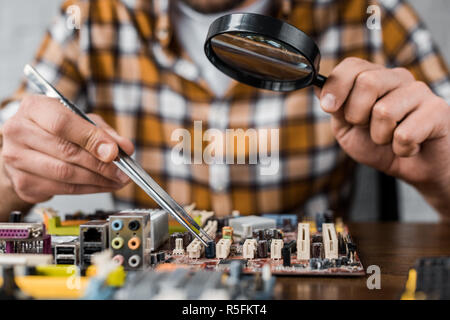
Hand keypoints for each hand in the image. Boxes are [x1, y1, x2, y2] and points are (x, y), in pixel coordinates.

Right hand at [1, 94, 134, 202]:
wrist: (25, 148)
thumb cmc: (54, 130)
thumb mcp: (80, 120)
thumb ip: (103, 131)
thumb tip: (125, 147)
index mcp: (34, 108)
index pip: (63, 123)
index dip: (91, 139)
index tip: (114, 152)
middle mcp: (19, 131)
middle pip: (66, 151)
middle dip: (101, 164)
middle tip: (123, 171)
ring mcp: (16, 159)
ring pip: (66, 174)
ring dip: (98, 180)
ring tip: (118, 180)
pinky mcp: (23, 182)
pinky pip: (63, 189)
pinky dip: (89, 189)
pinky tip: (103, 185)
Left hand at [318, 58, 449, 213]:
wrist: (415, 168)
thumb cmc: (381, 146)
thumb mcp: (347, 128)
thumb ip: (335, 108)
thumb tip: (318, 86)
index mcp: (374, 79)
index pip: (352, 65)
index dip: (336, 86)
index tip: (329, 107)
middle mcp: (398, 79)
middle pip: (367, 81)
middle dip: (356, 115)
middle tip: (367, 128)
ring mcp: (420, 92)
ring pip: (384, 111)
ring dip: (380, 137)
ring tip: (390, 139)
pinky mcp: (438, 111)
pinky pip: (405, 134)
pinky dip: (400, 149)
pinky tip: (408, 147)